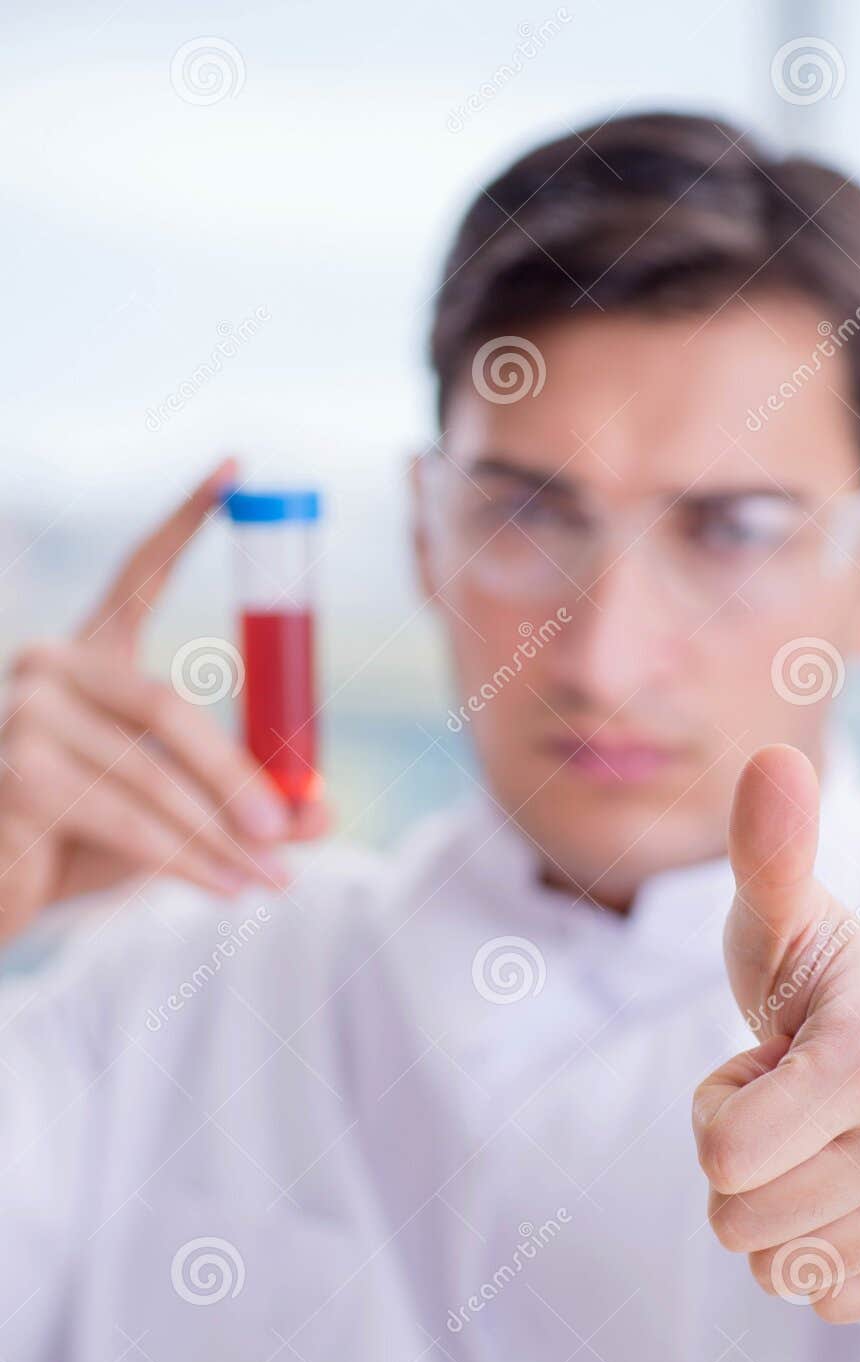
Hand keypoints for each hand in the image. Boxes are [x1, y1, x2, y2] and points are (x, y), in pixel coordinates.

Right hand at [0, 461, 329, 946]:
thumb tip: (325, 810)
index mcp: (92, 652)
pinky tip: (226, 888)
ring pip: (152, 771)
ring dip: (221, 833)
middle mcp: (50, 665)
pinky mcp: (15, 772)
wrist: (4, 893)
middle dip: (240, 778)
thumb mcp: (180, 817)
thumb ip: (247, 807)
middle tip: (292, 829)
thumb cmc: (86, 842)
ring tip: (272, 877)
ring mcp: (24, 714)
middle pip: (169, 707)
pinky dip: (184, 859)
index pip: (137, 569)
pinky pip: (124, 817)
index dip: (184, 518)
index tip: (234, 467)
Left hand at [692, 744, 859, 1322]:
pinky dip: (827, 1247)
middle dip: (744, 1161)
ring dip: (783, 1203)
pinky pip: (832, 1299)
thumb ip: (768, 854)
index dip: (720, 1108)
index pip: (717, 1157)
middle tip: (797, 1100)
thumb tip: (772, 763)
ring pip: (779, 1268)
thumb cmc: (833, 977)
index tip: (768, 1063)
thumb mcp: (789, 920)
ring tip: (829, 1133)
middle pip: (737, 1223)